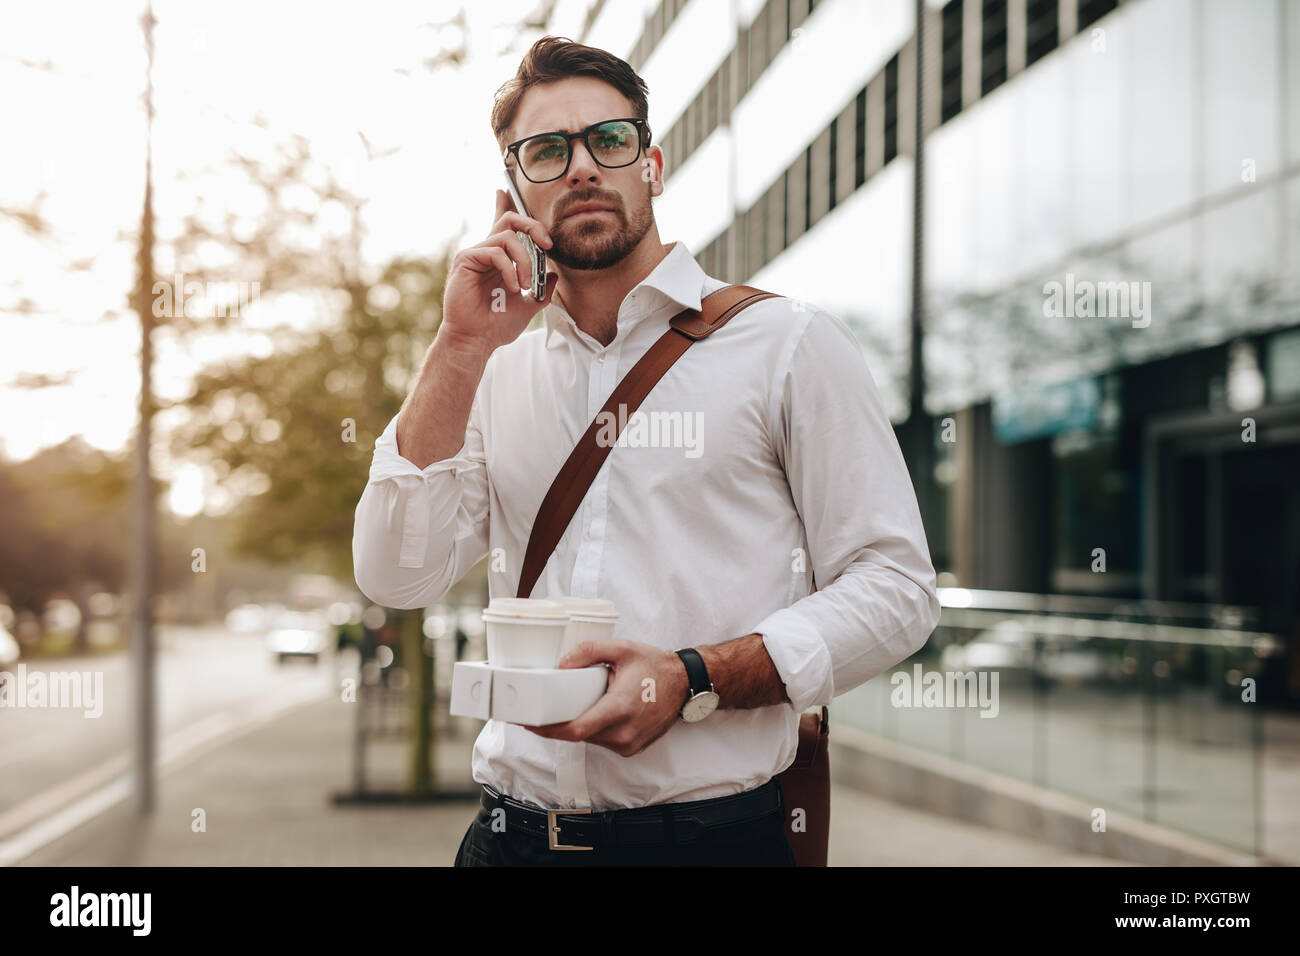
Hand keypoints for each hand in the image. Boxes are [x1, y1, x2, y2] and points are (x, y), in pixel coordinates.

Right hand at [439, 189, 557, 355]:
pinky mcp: (466, 260)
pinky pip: (495, 251)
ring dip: (525, 260)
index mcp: (498, 259)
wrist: (476, 341)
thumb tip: (554, 275)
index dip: (504, 204)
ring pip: (507, 236)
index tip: (505, 191)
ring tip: (526, 284)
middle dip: (533, 225)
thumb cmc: (496, 326)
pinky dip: (510, 269)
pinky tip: (514, 287)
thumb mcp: (529, 306)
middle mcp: (486, 252)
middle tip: (548, 244)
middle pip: (509, 219)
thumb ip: (542, 290)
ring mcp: (475, 254)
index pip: (502, 225)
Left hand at [519, 640, 690, 756]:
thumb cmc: (655, 666)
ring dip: (575, 726)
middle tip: (539, 709)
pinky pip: (601, 741)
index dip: (547, 729)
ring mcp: (628, 744)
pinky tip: (591, 712)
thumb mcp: (621, 649)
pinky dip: (591, 729)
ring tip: (569, 705)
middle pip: (577, 736)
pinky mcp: (630, 748)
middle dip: (556, 725)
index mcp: (620, 708)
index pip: (575, 729)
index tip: (529, 722)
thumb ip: (588, 652)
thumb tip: (561, 665)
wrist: (684, 684)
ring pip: (588, 740)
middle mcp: (624, 732)